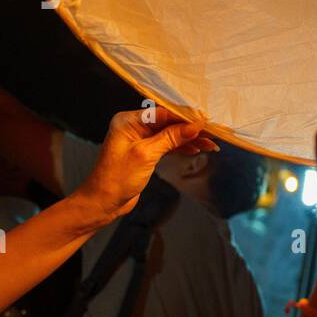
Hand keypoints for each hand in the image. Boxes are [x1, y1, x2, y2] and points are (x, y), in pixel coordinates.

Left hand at [74, 108, 218, 227]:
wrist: (103, 202)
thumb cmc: (117, 178)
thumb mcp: (146, 154)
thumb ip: (170, 138)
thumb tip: (194, 126)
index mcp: (128, 121)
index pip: (163, 113)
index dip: (186, 117)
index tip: (206, 121)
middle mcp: (133, 126)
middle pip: (169, 123)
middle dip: (191, 128)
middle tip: (213, 133)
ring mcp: (139, 139)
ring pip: (170, 134)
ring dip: (190, 139)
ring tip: (210, 143)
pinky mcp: (145, 152)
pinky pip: (167, 145)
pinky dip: (181, 147)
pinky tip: (196, 149)